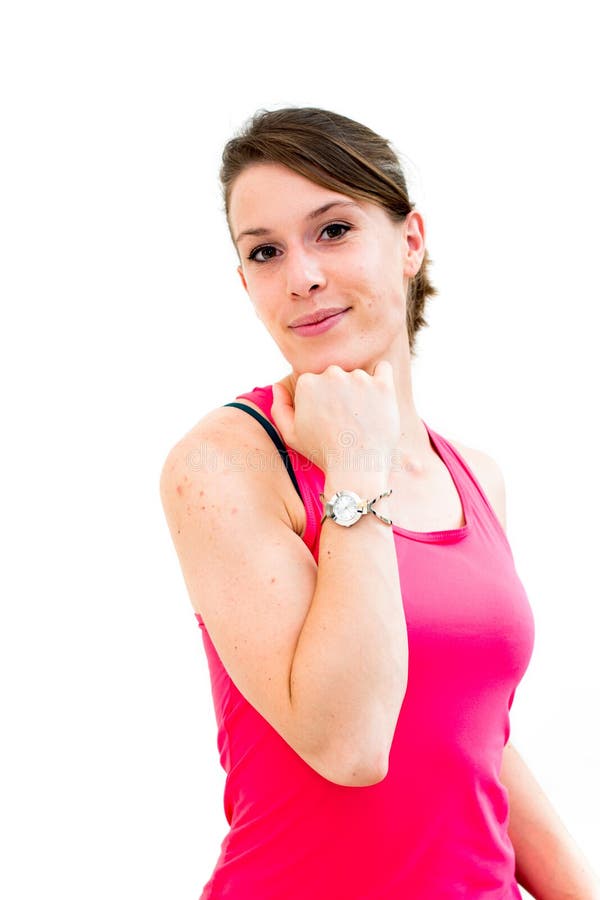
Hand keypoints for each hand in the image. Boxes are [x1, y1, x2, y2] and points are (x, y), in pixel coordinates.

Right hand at [271, 361, 400, 475]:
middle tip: (346, 420)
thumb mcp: (291, 435)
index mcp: (307, 382)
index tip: (328, 418)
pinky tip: (378, 399)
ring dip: (361, 390)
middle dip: (341, 392)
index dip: (322, 400)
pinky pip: (384, 369)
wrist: (356, 468)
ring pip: (360, 375)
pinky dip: (381, 380)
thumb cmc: (323, 453)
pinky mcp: (382, 385)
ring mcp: (359, 378)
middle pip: (337, 375)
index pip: (316, 380)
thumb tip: (277, 385)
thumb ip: (280, 407)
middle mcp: (332, 374)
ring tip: (362, 419)